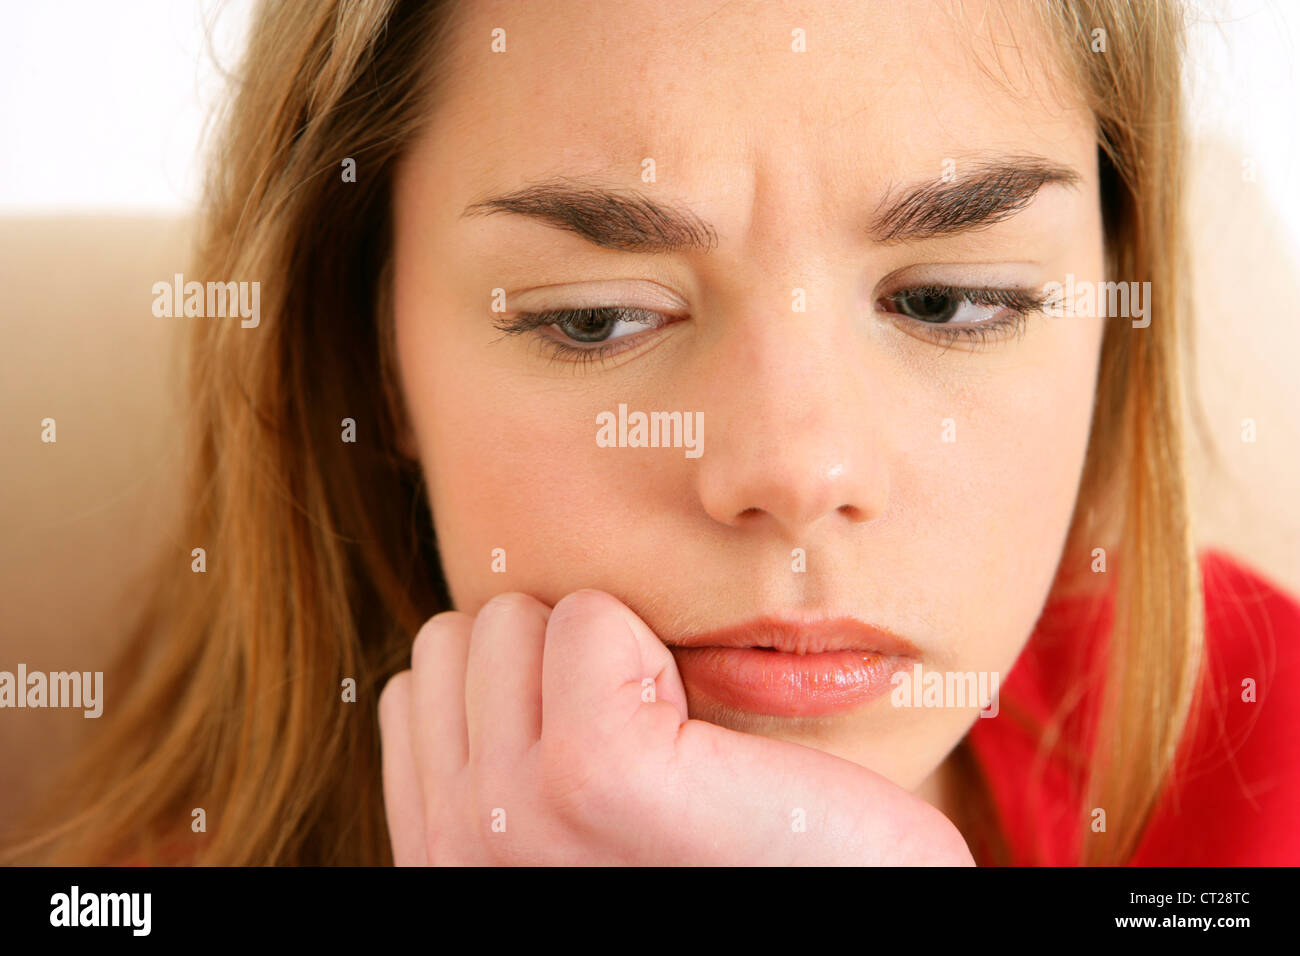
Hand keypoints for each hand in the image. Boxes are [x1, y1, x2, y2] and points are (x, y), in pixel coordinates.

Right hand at [378, 589, 974, 864]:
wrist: (861, 903)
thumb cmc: (741, 851)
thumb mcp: (568, 807)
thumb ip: (501, 742)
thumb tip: (467, 635)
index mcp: (444, 856)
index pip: (422, 677)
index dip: (532, 686)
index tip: (613, 761)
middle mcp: (456, 852)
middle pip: (461, 633)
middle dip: (556, 660)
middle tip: (651, 755)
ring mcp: (511, 820)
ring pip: (515, 613)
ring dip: (604, 653)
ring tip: (676, 753)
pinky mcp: (594, 774)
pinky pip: (589, 619)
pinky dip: (655, 651)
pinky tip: (705, 748)